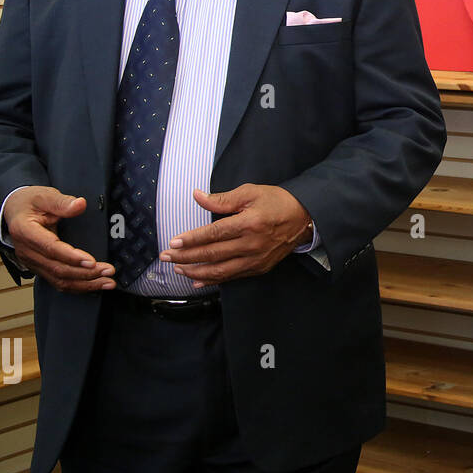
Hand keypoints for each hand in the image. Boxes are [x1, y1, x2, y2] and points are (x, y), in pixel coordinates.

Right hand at [3, 186, 114, 292]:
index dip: (71, 257)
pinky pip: (58, 282)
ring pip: (59, 280)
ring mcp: (32, 262)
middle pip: (58, 268)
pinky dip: (77, 286)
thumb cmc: (29, 202)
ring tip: (108, 283)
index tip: (92, 262)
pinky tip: (95, 285)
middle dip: (86, 273)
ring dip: (85, 284)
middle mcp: (27, 252)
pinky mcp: (39, 268)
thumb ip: (62, 202)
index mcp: (26, 232)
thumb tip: (80, 204)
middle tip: (109, 271)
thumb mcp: (44, 196)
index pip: (51, 249)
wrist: (14, 211)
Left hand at [160, 184, 312, 288]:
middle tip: (167, 257)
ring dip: (196, 271)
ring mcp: (256, 259)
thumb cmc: (277, 202)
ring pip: (221, 270)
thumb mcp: (250, 193)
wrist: (304, 218)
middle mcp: (252, 244)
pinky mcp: (260, 267)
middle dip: (186, 257)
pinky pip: (232, 277)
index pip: (214, 234)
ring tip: (178, 269)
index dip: (192, 239)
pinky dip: (213, 280)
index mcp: (249, 223)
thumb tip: (197, 196)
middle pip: (213, 254)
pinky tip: (198, 280)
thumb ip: (222, 199)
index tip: (174, 242)